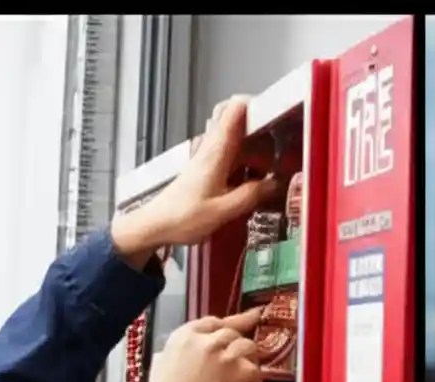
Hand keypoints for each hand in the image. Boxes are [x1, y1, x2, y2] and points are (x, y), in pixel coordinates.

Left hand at [112, 95, 279, 265]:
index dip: (256, 103)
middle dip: (259, 121)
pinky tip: (255, 176)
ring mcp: (207, 156)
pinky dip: (245, 157)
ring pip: (234, 134)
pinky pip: (230, 152)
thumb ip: (250, 196)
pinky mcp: (206, 167)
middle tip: (279, 137)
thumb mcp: (222, 211)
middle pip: (234, 117)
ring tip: (272, 160)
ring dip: (254, 141)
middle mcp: (211, 149)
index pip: (234, 110)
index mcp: (216, 153)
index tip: (277, 111)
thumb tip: (274, 183)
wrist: (155, 225)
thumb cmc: (183, 218)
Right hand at [145, 307, 264, 381]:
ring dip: (246, 359)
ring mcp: (229, 355)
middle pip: (231, 333)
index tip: (241, 321)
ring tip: (235, 380)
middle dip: (233, 345)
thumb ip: (175, 353)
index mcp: (184, 337)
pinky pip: (256, 368)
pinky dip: (252, 378)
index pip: (211, 322)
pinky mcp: (248, 372)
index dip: (225, 324)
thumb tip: (185, 351)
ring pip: (248, 346)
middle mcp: (208, 341)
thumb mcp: (160, 369)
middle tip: (234, 362)